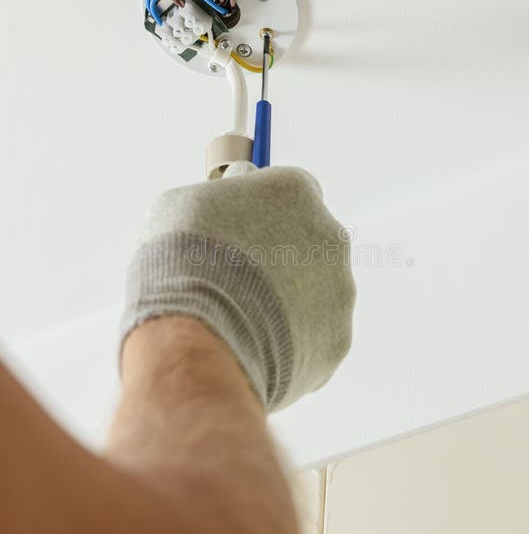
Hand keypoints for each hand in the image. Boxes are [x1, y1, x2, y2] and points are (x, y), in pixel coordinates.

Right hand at [121, 166, 355, 410]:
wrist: (198, 338)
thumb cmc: (184, 264)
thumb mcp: (184, 205)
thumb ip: (221, 193)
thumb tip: (233, 188)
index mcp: (296, 191)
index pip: (292, 191)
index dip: (265, 210)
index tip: (243, 226)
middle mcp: (330, 235)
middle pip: (309, 241)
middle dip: (279, 257)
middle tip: (239, 278)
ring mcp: (339, 290)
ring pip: (315, 292)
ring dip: (285, 300)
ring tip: (240, 317)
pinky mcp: (337, 339)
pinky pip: (313, 336)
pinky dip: (288, 342)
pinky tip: (253, 345)